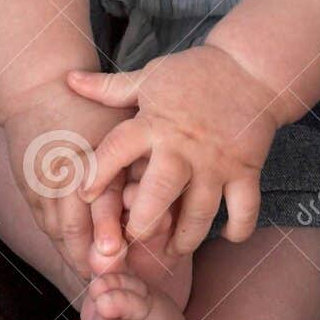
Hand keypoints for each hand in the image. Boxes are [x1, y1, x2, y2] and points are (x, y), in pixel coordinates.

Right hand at [1, 79, 134, 281]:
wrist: (38, 91)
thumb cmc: (93, 111)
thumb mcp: (120, 131)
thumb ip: (139, 168)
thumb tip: (168, 206)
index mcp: (87, 159)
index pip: (100, 206)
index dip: (111, 235)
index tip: (122, 259)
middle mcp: (60, 174)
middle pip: (73, 228)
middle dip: (90, 258)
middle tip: (109, 279)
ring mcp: (39, 183)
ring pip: (56, 232)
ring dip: (74, 255)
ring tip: (95, 276)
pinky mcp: (27, 189)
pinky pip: (44, 224)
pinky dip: (60, 242)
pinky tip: (76, 256)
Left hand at [66, 43, 280, 254]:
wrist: (251, 68)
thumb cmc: (195, 73)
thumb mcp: (149, 77)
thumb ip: (109, 88)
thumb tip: (69, 78)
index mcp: (155, 124)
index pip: (116, 151)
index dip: (96, 176)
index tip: (85, 197)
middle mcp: (184, 147)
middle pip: (158, 196)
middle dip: (142, 225)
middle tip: (132, 240)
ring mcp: (217, 162)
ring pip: (199, 213)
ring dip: (184, 239)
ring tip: (171, 251)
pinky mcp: (246, 170)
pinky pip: (244, 210)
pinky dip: (237, 229)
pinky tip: (224, 236)